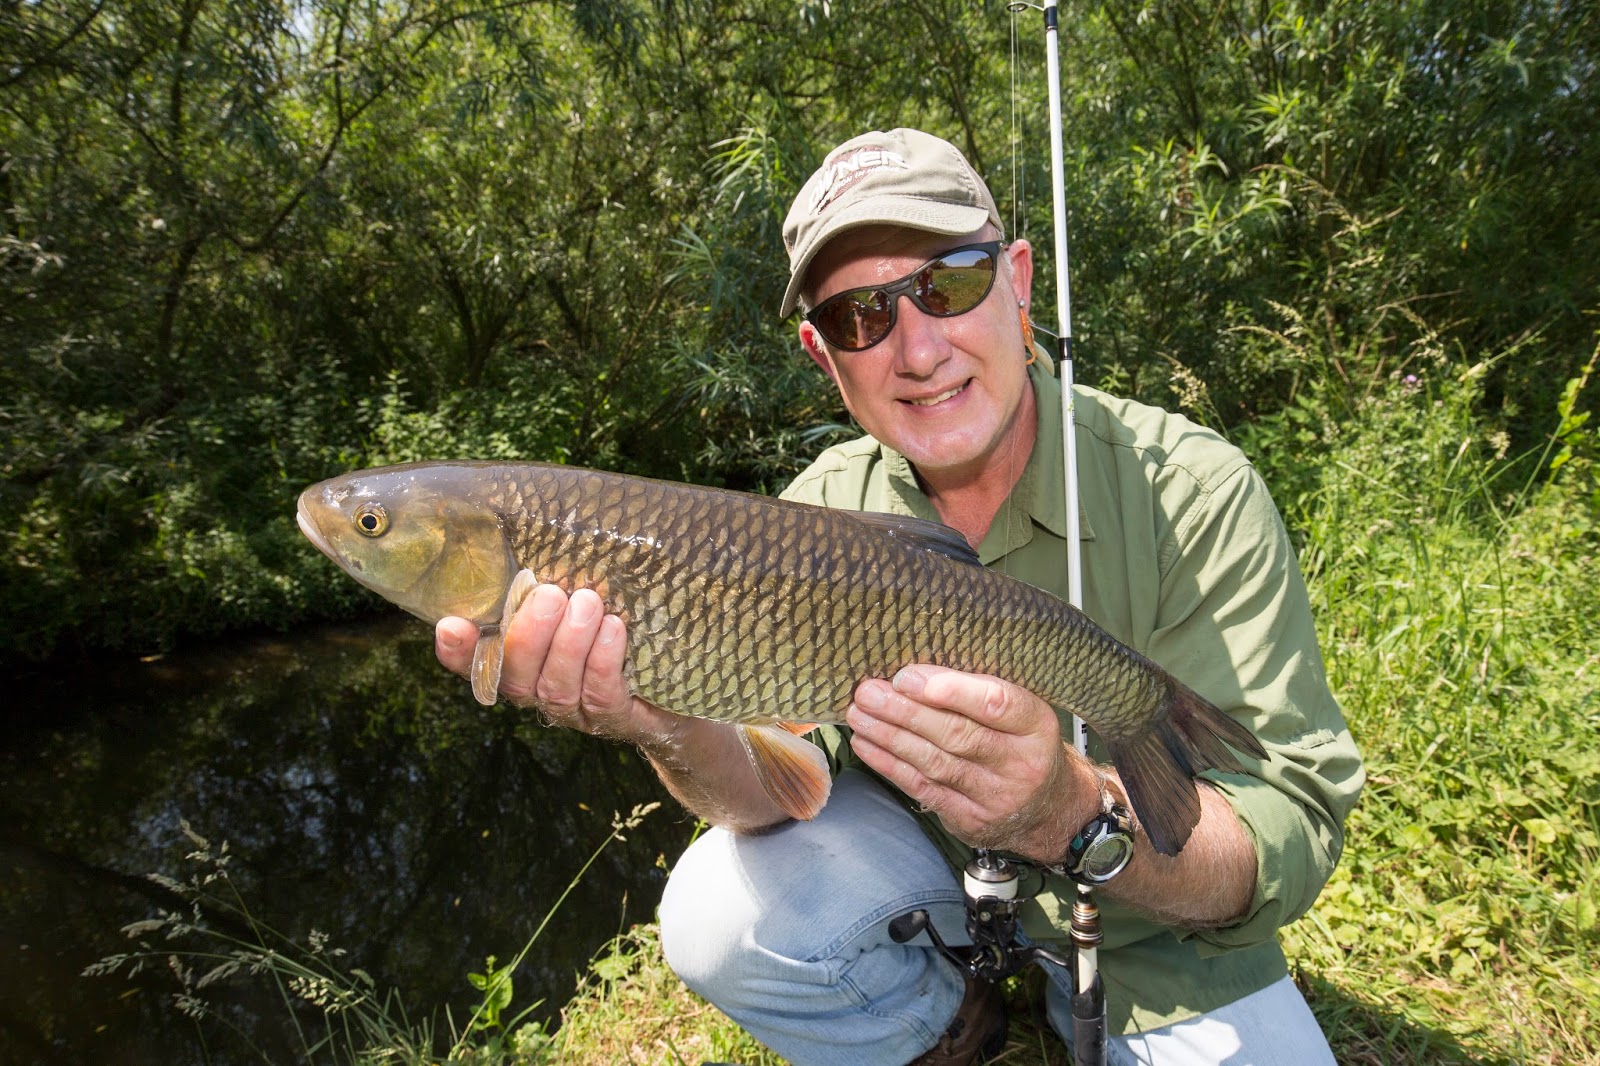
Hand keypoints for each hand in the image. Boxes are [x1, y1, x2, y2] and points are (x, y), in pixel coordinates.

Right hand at [434, 584, 672, 743]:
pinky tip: (614, 629)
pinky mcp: (615, 717)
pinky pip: (600, 694)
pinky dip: (603, 660)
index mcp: (523, 661)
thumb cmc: (619, 629)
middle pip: (515, 675)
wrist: (675, 686)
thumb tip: (548, 528)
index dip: (458, 651)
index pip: (476, 664)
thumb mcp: (584, 603)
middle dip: (528, 633)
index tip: (450, 624)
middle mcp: (540, 690)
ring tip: (588, 602)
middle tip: (550, 595)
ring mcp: (576, 709)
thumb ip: (558, 582)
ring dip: (569, 642)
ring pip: (556, 685)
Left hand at [846, 664, 1084, 855]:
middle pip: (957, 734)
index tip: (908, 676)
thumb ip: (978, 690)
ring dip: (890, 736)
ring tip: (859, 713)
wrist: (1047, 808)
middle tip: (870, 692)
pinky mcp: (970, 819)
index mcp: (1036, 725)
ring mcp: (995, 796)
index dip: (952, 690)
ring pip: (935, 762)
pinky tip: (867, 744)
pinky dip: (890, 765)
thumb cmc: (1022, 745)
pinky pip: (924, 788)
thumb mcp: (1020, 713)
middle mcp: (1020, 763)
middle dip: (906, 711)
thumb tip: (915, 671)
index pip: (997, 703)